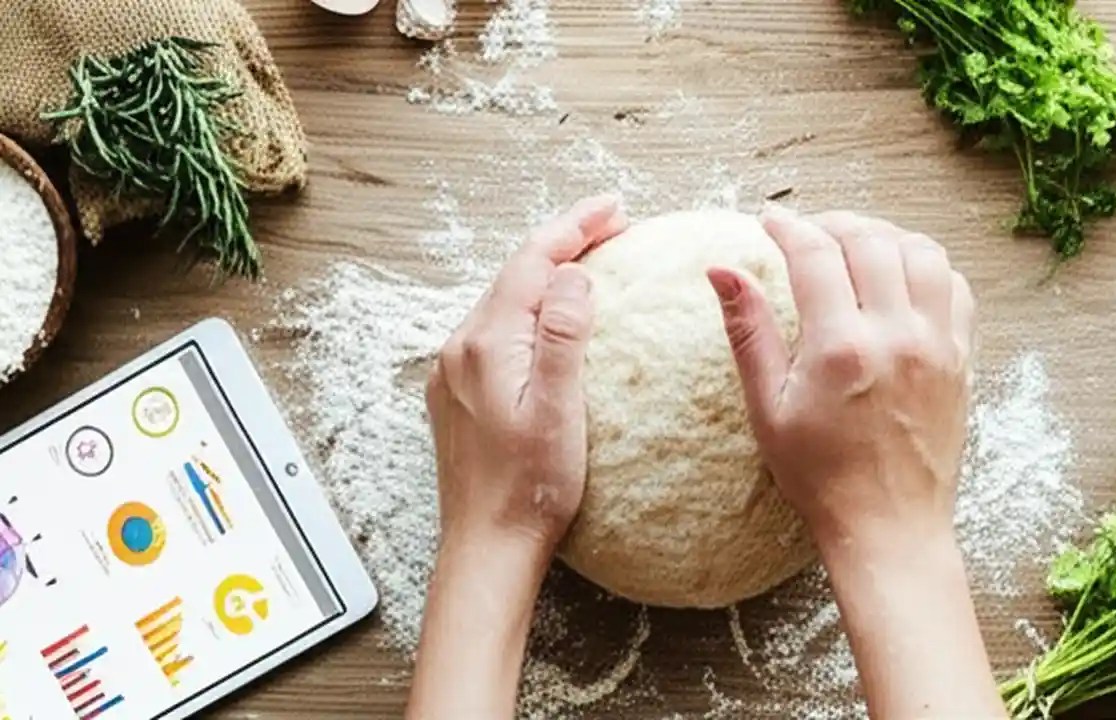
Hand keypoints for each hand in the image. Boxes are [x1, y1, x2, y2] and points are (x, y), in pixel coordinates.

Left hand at [427, 194, 628, 555]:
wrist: (487, 546)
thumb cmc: (529, 488)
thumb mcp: (558, 408)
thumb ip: (562, 334)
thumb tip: (571, 274)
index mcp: (486, 343)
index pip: (533, 260)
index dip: (575, 225)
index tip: (615, 207)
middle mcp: (460, 348)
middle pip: (515, 273)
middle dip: (564, 241)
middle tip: (613, 224)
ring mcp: (453, 371)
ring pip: (505, 299)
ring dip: (546, 273)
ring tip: (590, 258)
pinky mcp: (457, 394)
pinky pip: (496, 330)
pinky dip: (529, 307)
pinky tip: (551, 316)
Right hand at [709, 209, 999, 719]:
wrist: (888, 526)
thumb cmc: (820, 476)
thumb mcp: (769, 407)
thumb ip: (748, 331)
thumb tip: (723, 269)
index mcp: (840, 347)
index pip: (814, 254)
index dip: (787, 227)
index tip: (768, 221)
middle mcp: (895, 335)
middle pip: (871, 240)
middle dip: (834, 222)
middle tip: (809, 231)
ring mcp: (936, 344)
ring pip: (922, 251)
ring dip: (885, 235)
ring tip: (856, 245)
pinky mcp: (960, 359)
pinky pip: (955, 287)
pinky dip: (928, 266)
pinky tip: (901, 278)